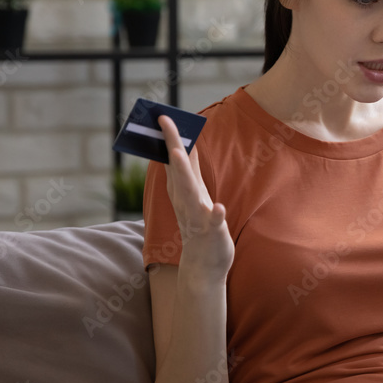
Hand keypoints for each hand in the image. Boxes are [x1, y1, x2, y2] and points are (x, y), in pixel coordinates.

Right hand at [158, 114, 233, 279]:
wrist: (203, 267)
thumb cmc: (200, 227)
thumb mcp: (193, 195)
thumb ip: (189, 171)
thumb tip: (187, 144)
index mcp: (185, 190)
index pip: (176, 160)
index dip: (171, 138)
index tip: (164, 116)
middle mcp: (188, 200)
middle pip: (179, 169)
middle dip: (172, 146)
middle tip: (165, 121)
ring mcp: (199, 216)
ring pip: (190, 192)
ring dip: (184, 174)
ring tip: (178, 154)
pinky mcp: (212, 233)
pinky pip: (213, 224)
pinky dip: (214, 216)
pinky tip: (218, 208)